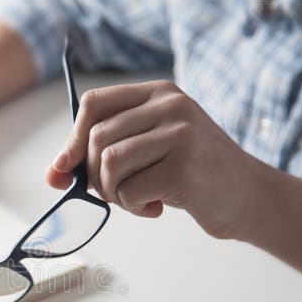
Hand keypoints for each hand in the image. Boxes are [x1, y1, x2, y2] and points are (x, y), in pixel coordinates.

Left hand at [45, 80, 262, 238]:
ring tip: (139, 199)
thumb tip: (52, 174)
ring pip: (109, 165)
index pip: (94, 104)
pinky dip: (135, 208)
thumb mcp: (147, 153)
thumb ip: (101, 156)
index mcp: (159, 94)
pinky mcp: (184, 168)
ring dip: (114, 193)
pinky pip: (130, 191)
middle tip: (117, 192)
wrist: (248, 197)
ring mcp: (180, 134)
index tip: (64, 169)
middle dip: (94, 177)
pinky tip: (159, 207)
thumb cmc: (191, 175)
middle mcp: (171, 106)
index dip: (71, 139)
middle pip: (96, 139)